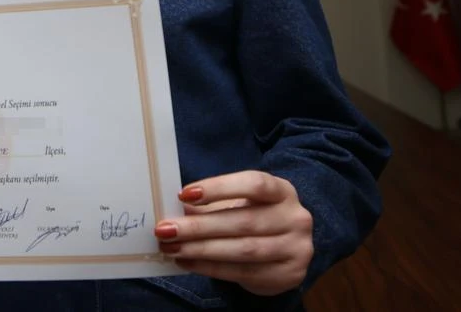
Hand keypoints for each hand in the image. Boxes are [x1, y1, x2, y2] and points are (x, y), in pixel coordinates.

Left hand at [153, 170, 312, 295]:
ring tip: (172, 248)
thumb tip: (172, 208)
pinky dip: (210, 268)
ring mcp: (295, 248)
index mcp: (283, 191)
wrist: (286, 252)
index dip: (218, 188)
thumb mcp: (240, 205)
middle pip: (243, 221)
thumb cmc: (256, 219)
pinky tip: (187, 262)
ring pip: (242, 250)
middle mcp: (295, 218)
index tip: (183, 194)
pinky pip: (242, 272)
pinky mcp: (287, 275)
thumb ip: (210, 204)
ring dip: (201, 250)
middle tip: (165, 229)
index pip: (254, 184)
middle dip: (199, 226)